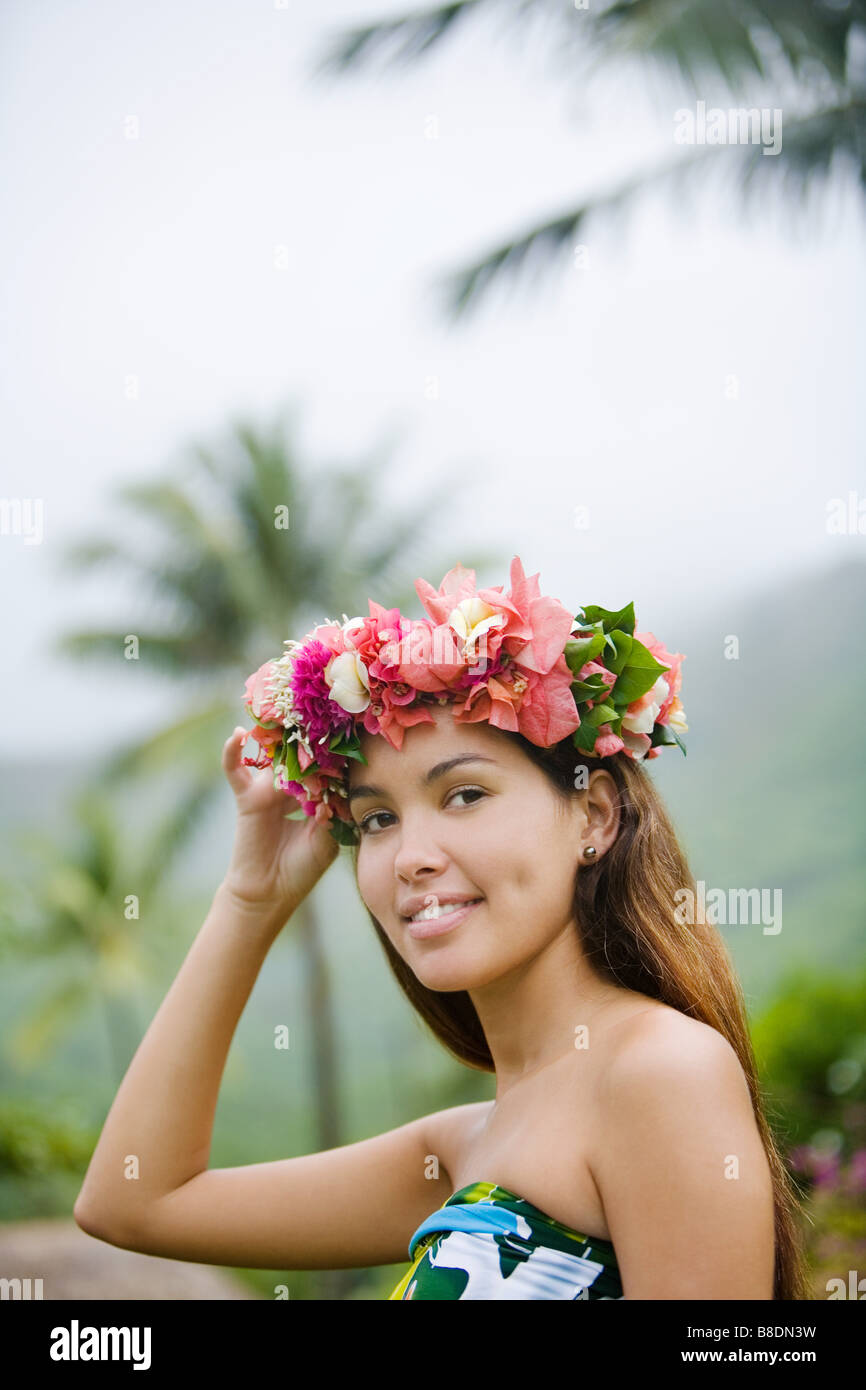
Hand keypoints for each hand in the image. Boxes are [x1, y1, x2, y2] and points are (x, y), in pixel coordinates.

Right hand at [220, 727, 339, 915]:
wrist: (268, 893)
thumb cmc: (300, 870)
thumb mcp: (325, 843)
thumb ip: (331, 819)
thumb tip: (330, 799)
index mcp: (314, 797)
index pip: (325, 768)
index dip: (334, 753)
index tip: (346, 730)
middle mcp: (291, 789)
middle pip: (299, 756)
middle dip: (307, 737)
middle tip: (318, 711)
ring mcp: (268, 790)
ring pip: (273, 758)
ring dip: (276, 737)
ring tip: (284, 714)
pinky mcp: (247, 797)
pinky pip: (236, 770)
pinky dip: (232, 753)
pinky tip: (236, 734)